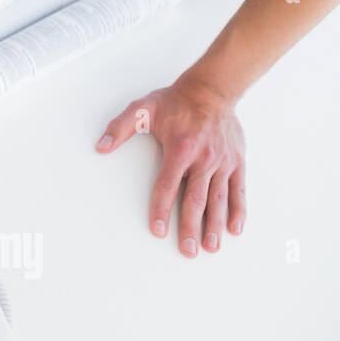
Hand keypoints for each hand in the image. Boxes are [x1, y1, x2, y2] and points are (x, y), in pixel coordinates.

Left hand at [97, 76, 246, 256]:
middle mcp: (203, 158)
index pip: (167, 186)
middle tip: (187, 251)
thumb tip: (100, 147)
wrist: (212, 89)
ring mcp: (222, 161)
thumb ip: (120, 128)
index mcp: (180, 148)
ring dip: (214, 225)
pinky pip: (239, 189)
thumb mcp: (143, 108)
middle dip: (191, 227)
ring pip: (219, 199)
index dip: (161, 210)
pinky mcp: (237, 161)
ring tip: (210, 247)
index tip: (158, 230)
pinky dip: (238, 210)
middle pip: (195, 199)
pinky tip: (234, 229)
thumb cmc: (175, 101)